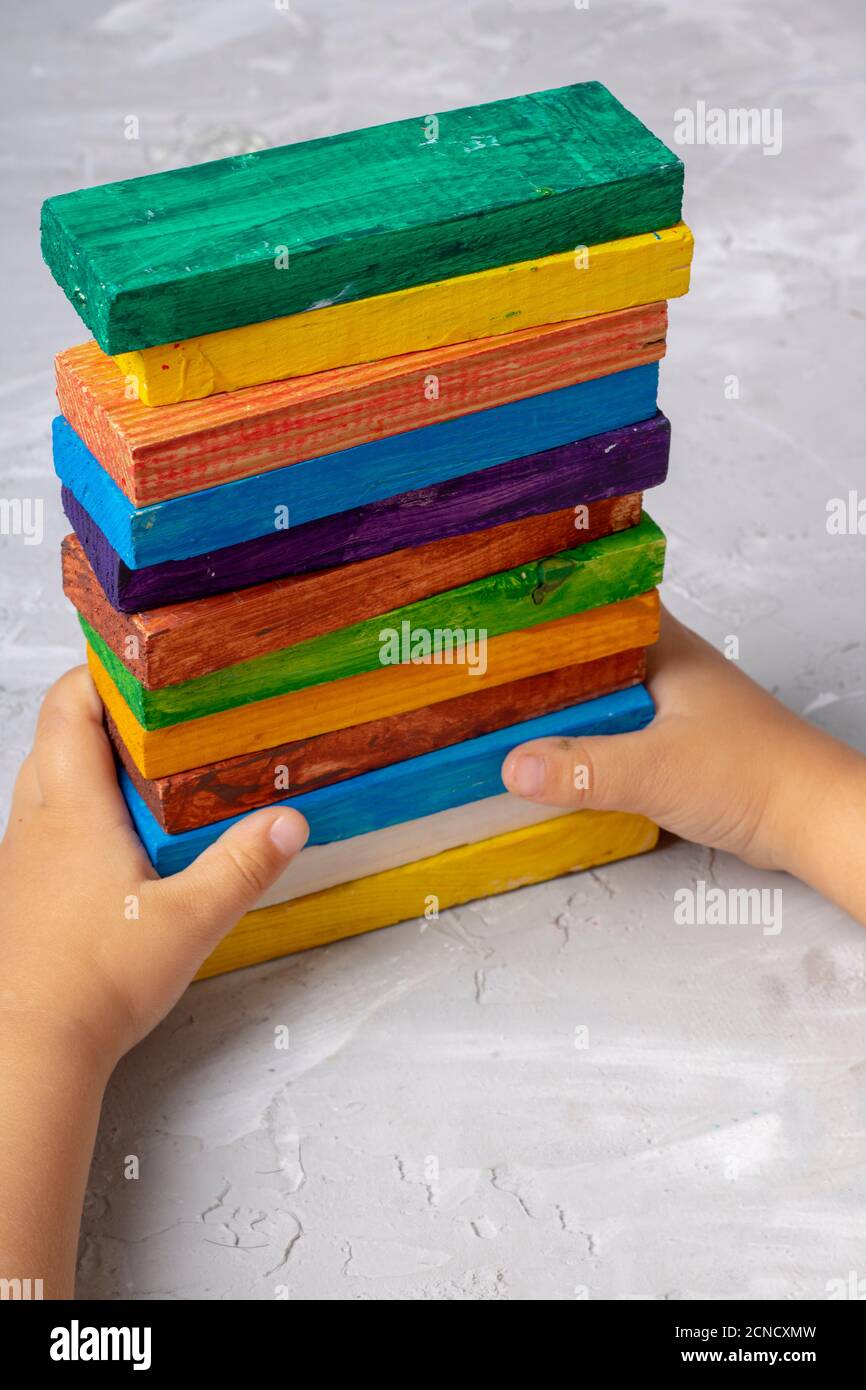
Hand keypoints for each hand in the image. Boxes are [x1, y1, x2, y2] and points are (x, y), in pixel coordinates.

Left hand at [0, 666, 308, 1069]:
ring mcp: (20, 860)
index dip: (97, 675)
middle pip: (53, 738)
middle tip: (158, 712)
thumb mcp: (190, 919)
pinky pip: (42, 827)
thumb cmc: (98, 982)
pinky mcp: (19, 895)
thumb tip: (289, 821)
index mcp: (72, 810)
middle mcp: (37, 825)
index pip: (69, 710)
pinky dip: (75, 810)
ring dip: (84, 762)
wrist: (29, 1047)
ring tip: (145, 770)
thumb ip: (243, 866)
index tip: (138, 663)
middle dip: (98, 713)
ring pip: (44, 783)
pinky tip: (117, 842)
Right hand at [502, 606, 865, 921]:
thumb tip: (514, 767)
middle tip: (480, 666)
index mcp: (662, 647)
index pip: (595, 600)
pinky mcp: (672, 746)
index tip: (492, 604)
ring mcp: (668, 707)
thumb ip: (584, 768)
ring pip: (598, 695)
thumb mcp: (656, 769)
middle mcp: (664, 668)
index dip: (545, 598)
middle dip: (539, 661)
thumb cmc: (756, 775)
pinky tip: (554, 760)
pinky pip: (613, 732)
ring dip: (561, 706)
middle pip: (586, 651)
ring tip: (502, 714)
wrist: (811, 821)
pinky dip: (583, 741)